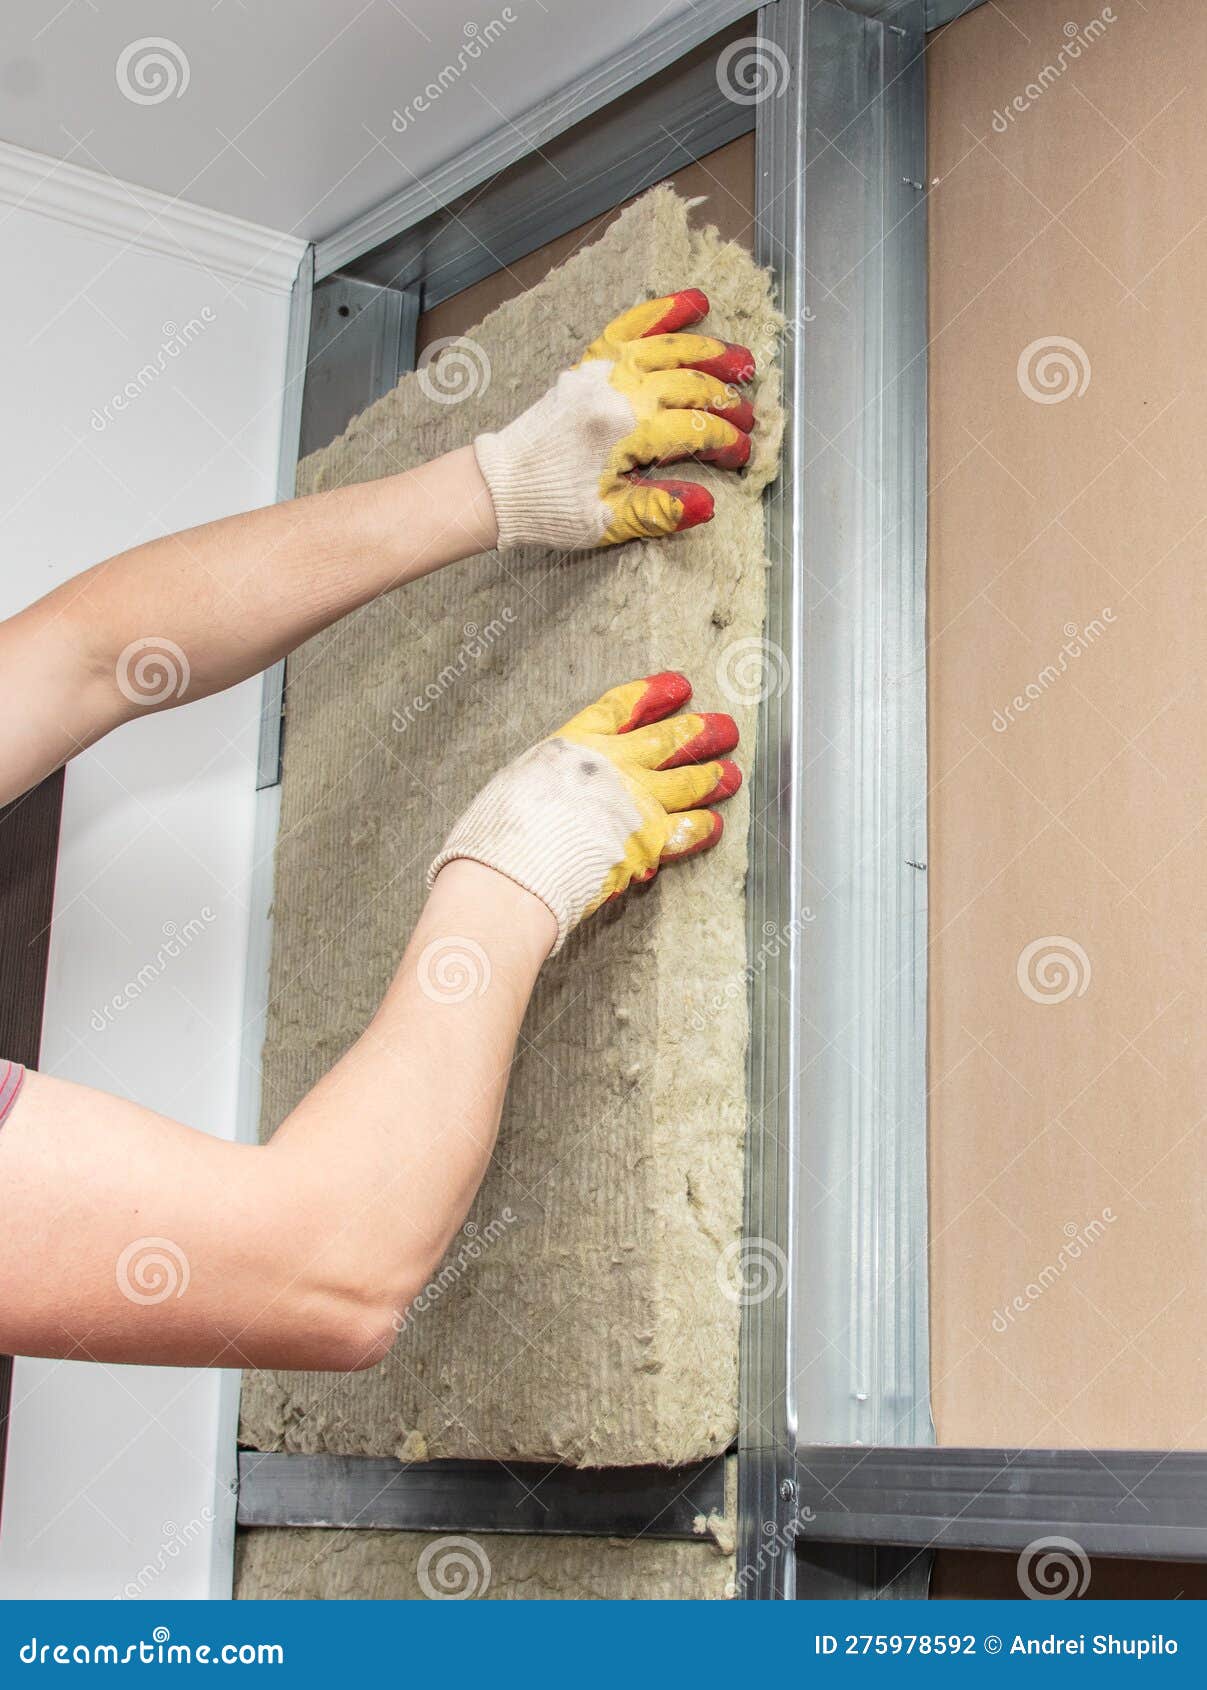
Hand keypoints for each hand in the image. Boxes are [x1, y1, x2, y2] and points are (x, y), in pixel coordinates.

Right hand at [428, 673, 740, 951]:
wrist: (516, 871)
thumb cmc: (501, 832)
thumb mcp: (518, 782)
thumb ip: (550, 777)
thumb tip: (556, 785)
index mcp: (576, 743)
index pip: (623, 706)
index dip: (654, 694)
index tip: (678, 685)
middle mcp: (613, 765)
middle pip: (668, 739)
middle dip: (700, 732)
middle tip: (724, 728)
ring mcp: (636, 801)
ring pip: (687, 781)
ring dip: (711, 776)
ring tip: (730, 773)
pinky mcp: (650, 841)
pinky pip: (687, 830)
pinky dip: (702, 828)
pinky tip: (714, 826)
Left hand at [473, 290, 756, 551]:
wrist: (499, 486)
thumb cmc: (551, 507)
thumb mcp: (608, 520)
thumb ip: (659, 509)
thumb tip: (708, 504)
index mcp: (624, 431)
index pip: (694, 428)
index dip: (725, 442)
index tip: (741, 456)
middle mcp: (616, 390)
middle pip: (690, 384)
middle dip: (727, 399)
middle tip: (752, 414)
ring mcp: (601, 371)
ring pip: (669, 348)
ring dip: (711, 352)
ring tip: (743, 362)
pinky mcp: (587, 365)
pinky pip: (630, 326)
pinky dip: (663, 312)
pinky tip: (693, 301)